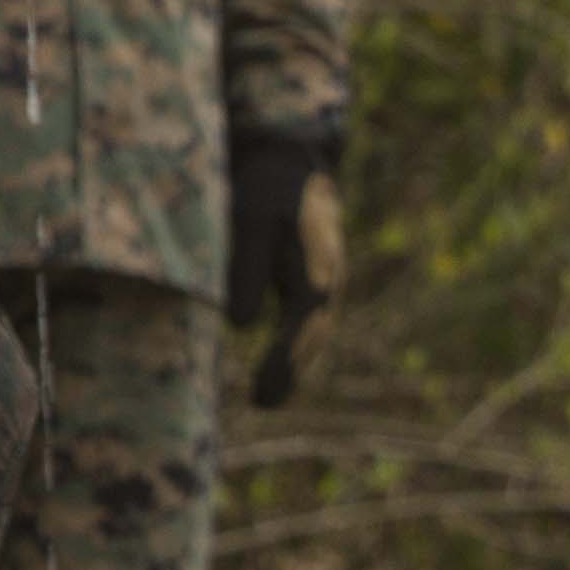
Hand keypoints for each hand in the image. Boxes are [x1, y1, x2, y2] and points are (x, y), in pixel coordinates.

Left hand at [223, 128, 338, 409]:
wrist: (293, 166)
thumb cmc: (267, 192)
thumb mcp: (250, 222)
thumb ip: (246, 269)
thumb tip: (240, 324)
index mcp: (316, 270)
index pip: (302, 327)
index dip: (282, 362)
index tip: (260, 391)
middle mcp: (329, 282)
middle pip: (314, 338)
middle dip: (290, 373)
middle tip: (261, 403)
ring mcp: (327, 284)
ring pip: (314, 335)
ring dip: (294, 366)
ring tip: (266, 398)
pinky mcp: (315, 283)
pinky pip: (308, 325)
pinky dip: (295, 349)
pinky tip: (276, 369)